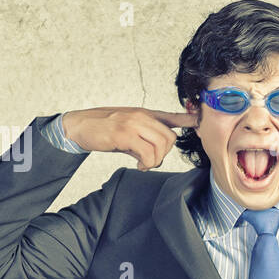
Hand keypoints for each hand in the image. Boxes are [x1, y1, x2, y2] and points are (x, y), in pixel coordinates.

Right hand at [61, 106, 199, 169]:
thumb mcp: (126, 127)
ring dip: (154, 161)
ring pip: (160, 146)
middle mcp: (141, 116)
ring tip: (142, 164)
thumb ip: (143, 136)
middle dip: (164, 154)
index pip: (173, 115)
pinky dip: (145, 163)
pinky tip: (137, 165)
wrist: (79, 125)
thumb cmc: (101, 128)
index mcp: (144, 113)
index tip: (199, 124)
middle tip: (150, 161)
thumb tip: (155, 154)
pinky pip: (147, 153)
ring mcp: (133, 124)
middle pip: (169, 138)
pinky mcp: (124, 134)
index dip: (189, 120)